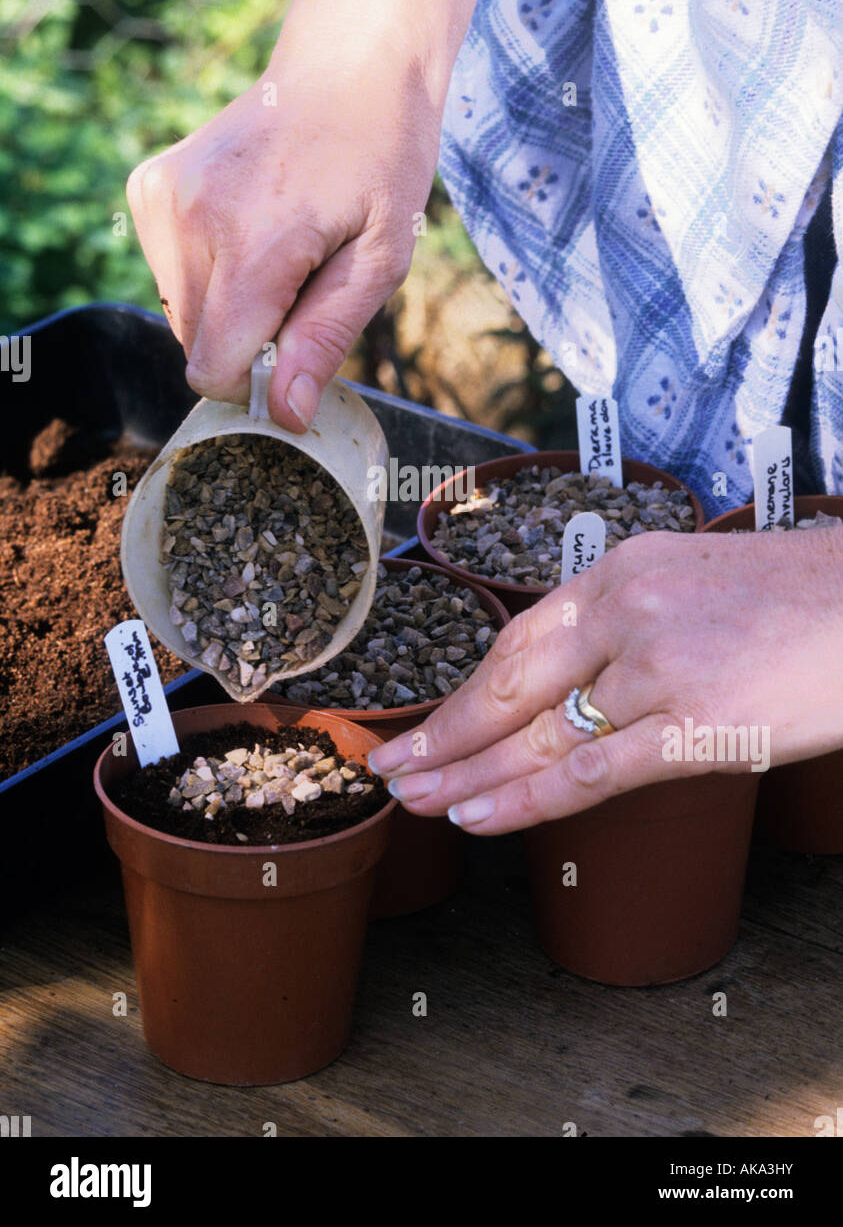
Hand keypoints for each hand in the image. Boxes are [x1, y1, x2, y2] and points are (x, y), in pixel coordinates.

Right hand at [125, 0, 520, 430]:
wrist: (349, 67)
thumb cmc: (380, 162)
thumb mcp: (381, 260)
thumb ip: (325, 339)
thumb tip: (284, 415)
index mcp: (253, 247)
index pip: (212, 368)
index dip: (254, 381)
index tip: (293, 351)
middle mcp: (190, 220)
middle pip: (196, 344)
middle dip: (246, 336)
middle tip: (300, 281)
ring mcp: (162, 197)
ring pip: (179, 309)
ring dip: (226, 302)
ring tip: (277, 244)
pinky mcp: (149, 183)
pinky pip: (167, 269)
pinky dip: (205, 268)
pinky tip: (248, 224)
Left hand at [368, 526, 842, 832]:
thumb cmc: (794, 601)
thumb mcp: (690, 583)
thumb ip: (624, 627)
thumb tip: (566, 689)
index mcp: (619, 570)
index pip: (518, 641)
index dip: (465, 691)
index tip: (425, 723)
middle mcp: (626, 611)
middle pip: (510, 686)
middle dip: (445, 735)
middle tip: (391, 767)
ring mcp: (659, 669)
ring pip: (541, 738)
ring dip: (471, 776)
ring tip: (417, 801)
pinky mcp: (697, 726)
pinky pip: (592, 774)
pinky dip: (526, 800)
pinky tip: (477, 816)